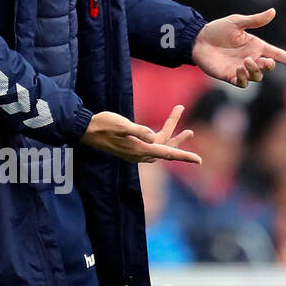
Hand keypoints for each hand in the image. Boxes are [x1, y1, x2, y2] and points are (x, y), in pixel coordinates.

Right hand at [81, 105, 200, 164]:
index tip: (199, 161)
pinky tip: (163, 134)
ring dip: (172, 137)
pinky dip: (161, 140)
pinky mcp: (131, 149)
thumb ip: (138, 130)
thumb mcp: (121, 124)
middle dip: (178, 138)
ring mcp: (135, 152)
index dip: (185, 156)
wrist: (86, 130)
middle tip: (192, 131)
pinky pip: (152, 147)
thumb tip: (152, 134)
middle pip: (166, 148)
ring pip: (160, 147)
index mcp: (140, 148)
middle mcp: (139, 153)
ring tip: (186, 129)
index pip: (167, 153)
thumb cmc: (103, 124)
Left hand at [190, 7, 285, 88]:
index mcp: (256, 46)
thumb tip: (273, 11)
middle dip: (268, 66)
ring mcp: (241, 69)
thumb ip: (255, 20)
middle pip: (268, 68)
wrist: (198, 40)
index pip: (277, 54)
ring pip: (257, 77)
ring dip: (254, 71)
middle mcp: (251, 58)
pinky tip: (237, 70)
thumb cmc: (217, 30)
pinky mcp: (230, 76)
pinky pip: (242, 83)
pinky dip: (243, 78)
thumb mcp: (237, 22)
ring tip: (245, 62)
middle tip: (262, 61)